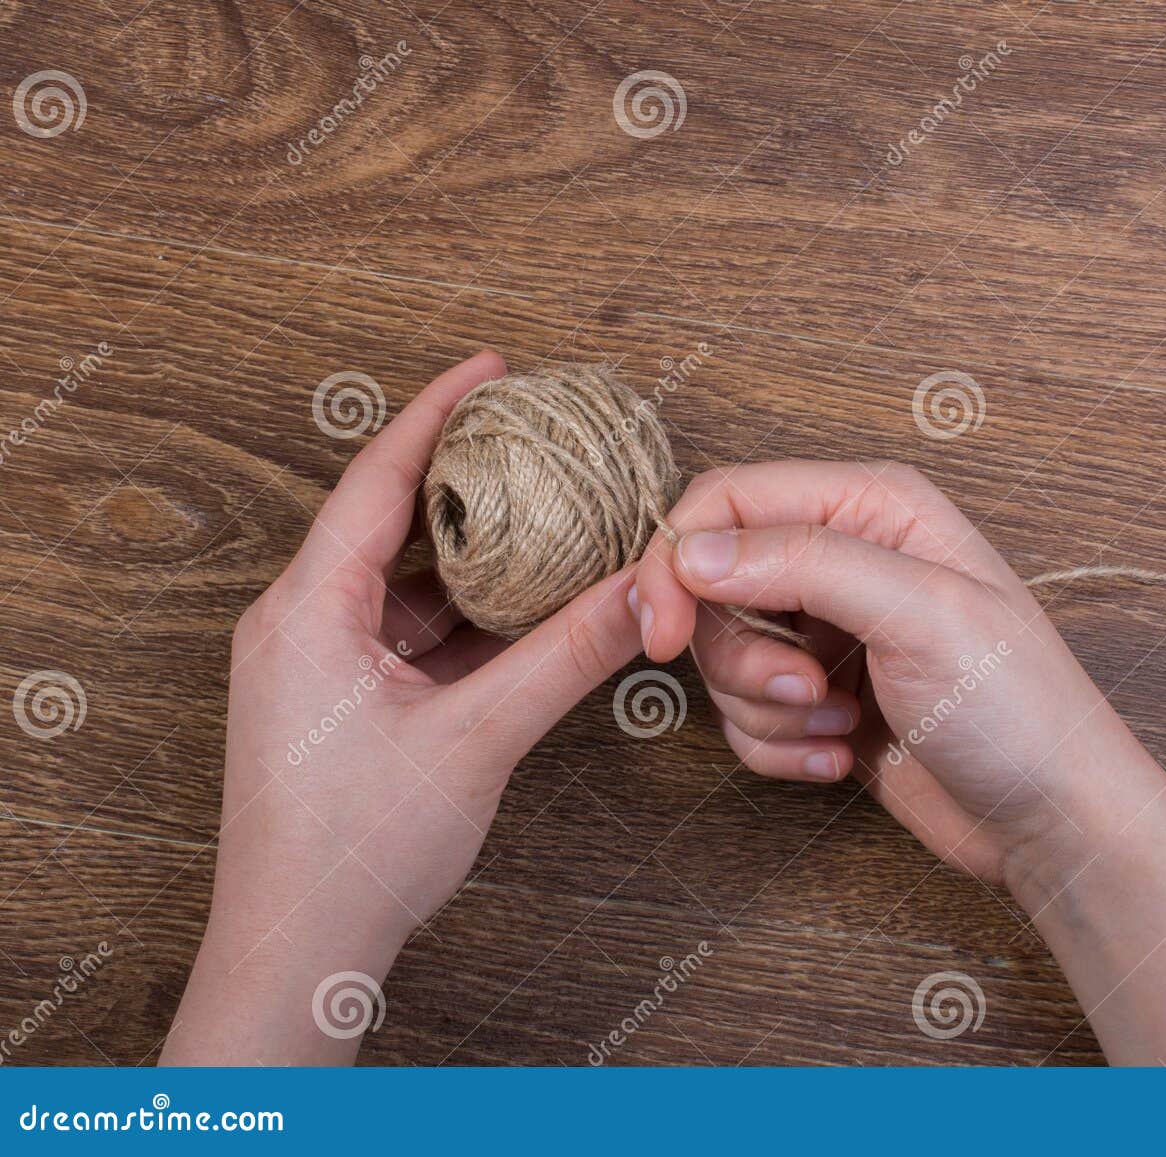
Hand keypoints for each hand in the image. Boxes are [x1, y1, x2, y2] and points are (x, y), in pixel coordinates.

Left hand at [162, 351, 640, 1064]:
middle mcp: (300, 622)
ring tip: (542, 515)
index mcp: (308, 608)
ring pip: (402, 579)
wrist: (299, 949)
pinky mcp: (337, 700)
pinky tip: (520, 607)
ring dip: (470, 551)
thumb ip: (566, 656)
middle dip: (464, 476)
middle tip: (534, 436)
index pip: (377, 476)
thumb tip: (642, 593)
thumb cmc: (354, 850)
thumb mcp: (479, 737)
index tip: (492, 366)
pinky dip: (462, 612)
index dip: (437, 410)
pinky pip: (405, 629)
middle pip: (389, 517)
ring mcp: (316, 663)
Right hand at [633, 460, 1125, 885]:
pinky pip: (745, 713)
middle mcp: (846, 556)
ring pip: (723, 654)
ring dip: (764, 706)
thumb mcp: (919, 615)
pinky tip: (840, 757)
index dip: (678, 559)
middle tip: (803, 689)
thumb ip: (804, 563)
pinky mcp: (821, 697)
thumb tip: (692, 551)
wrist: (1050, 820)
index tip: (663, 633)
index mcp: (872, 506)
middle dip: (739, 653)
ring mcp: (831, 630)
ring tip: (839, 724)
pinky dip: (777, 745)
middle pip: (713, 581)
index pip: (728, 499)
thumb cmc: (1018, 707)